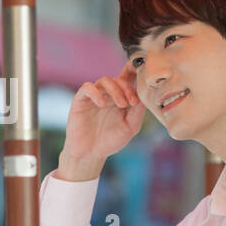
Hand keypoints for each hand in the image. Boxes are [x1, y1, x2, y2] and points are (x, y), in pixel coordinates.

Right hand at [58, 61, 145, 179]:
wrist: (90, 154)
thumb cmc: (110, 140)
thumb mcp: (130, 127)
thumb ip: (138, 112)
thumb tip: (145, 96)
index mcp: (121, 98)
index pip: (128, 79)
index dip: (134, 71)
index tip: (143, 73)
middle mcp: (108, 94)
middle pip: (118, 79)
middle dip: (127, 88)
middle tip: (132, 102)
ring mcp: (94, 96)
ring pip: (104, 80)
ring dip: (115, 90)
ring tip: (121, 105)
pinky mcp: (81, 100)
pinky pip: (87, 88)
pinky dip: (96, 93)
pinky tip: (102, 104)